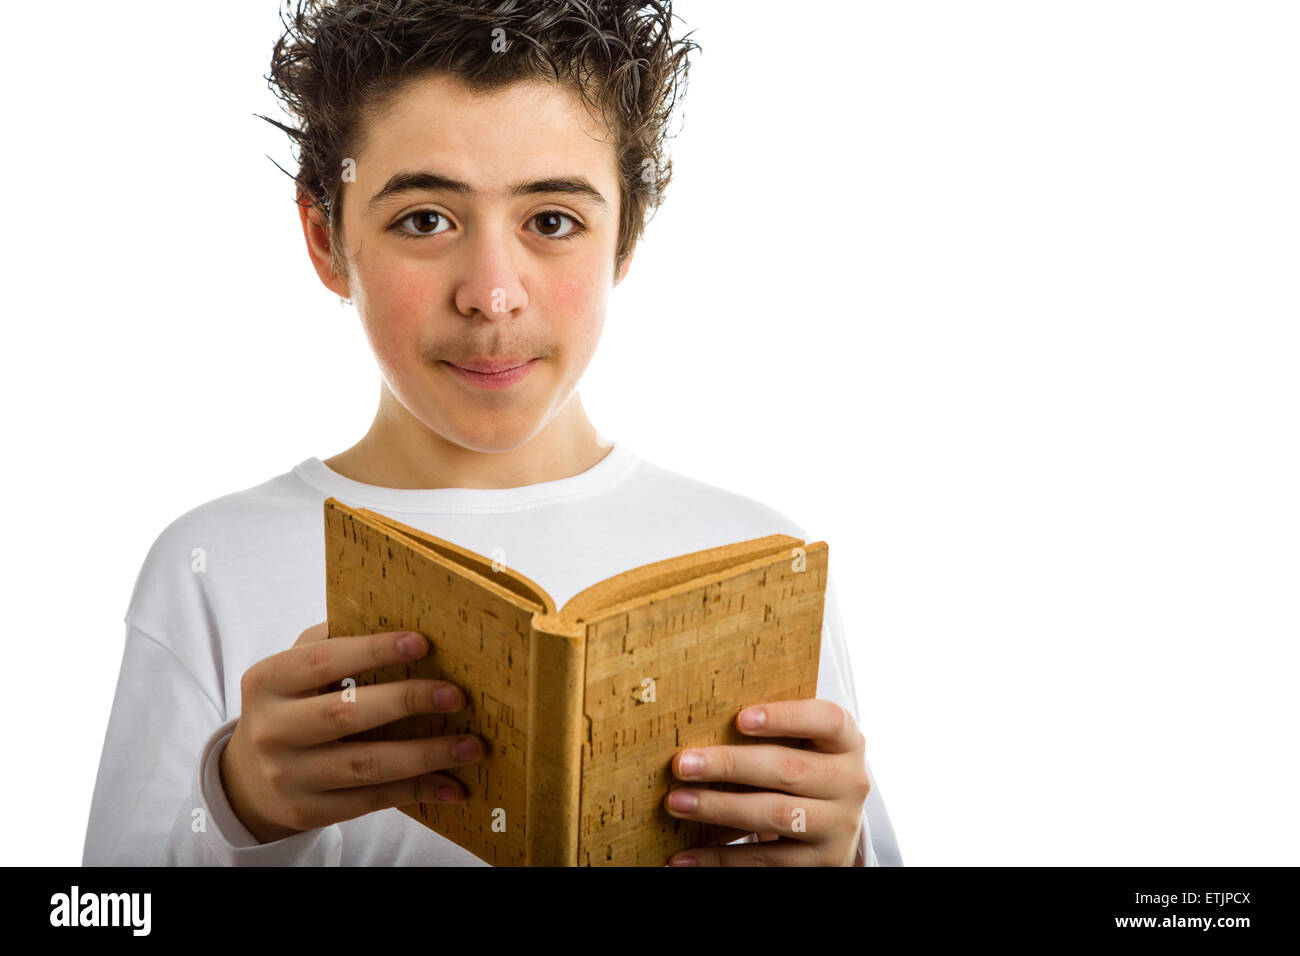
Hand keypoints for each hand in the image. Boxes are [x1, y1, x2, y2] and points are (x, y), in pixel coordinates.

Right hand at [219, 621, 483, 843]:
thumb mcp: (297, 669)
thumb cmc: (293, 705)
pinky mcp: (308, 811)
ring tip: (472, 746)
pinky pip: (372, 800)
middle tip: (457, 696)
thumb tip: (408, 620)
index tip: (423, 643)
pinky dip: (418, 791)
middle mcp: (271, 730)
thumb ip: (337, 643)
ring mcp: (287, 776)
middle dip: (407, 702)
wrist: (249, 777)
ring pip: (366, 765)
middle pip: (346, 715)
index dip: (373, 650)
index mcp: (268, 681)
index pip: (323, 660)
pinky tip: (454, 785)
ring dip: (426, 755)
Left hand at [663, 698, 869, 865]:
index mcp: (846, 741)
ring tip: (677, 802)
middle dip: (729, 765)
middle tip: (682, 764)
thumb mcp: (802, 744)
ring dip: (719, 808)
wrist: (832, 825)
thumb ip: (771, 729)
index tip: (739, 719)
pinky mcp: (819, 863)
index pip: (826, 720)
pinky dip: (720, 857)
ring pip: (775, 814)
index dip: (784, 717)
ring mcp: (838, 826)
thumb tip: (701, 719)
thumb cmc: (802, 767)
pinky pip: (765, 861)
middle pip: (788, 769)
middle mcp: (850, 783)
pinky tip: (686, 855)